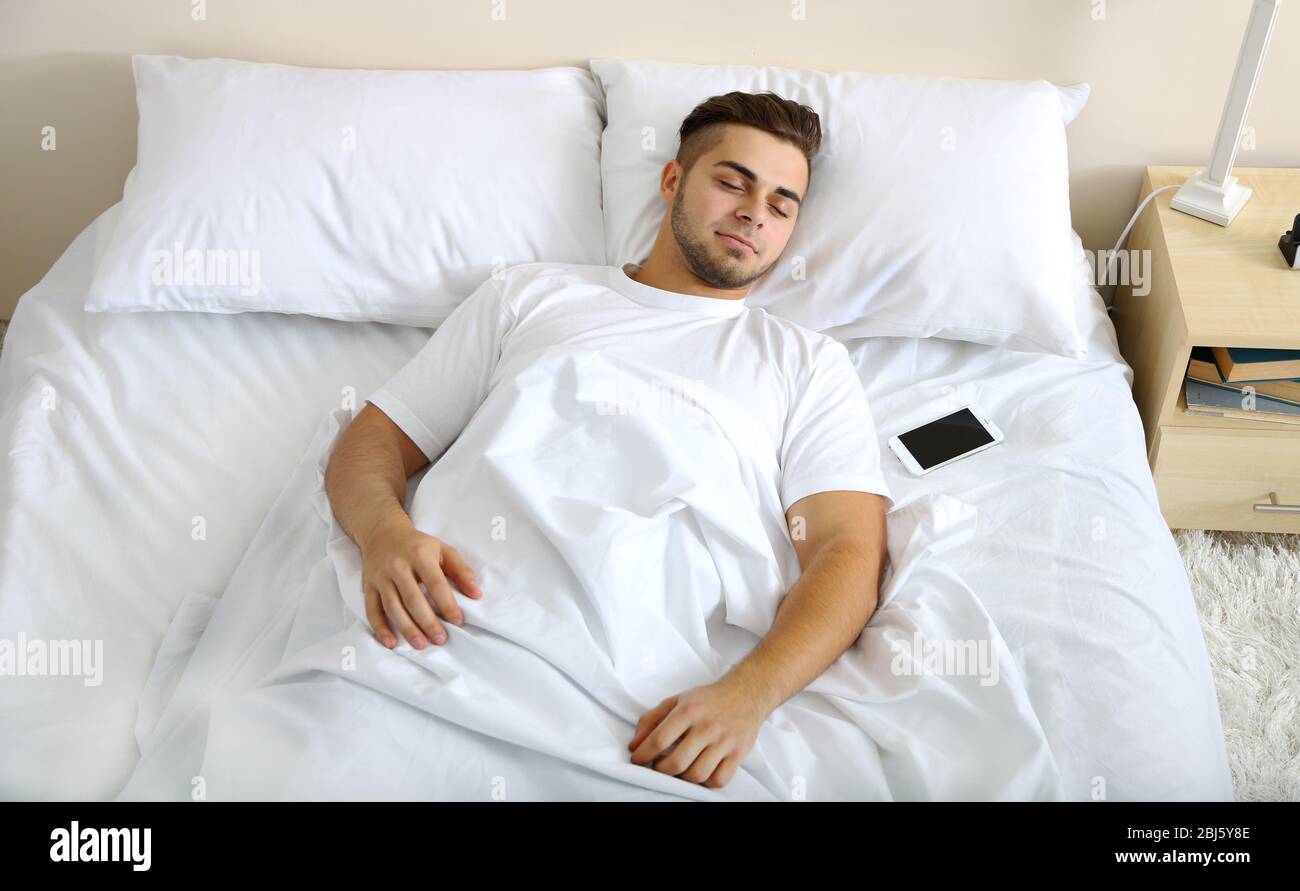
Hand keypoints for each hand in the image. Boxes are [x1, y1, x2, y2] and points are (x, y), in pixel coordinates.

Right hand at [359, 514, 482, 649]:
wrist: (383, 533)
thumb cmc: (418, 545)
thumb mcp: (443, 550)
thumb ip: (461, 571)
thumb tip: (476, 594)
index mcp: (420, 555)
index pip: (436, 583)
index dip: (447, 604)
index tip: (458, 621)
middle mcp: (398, 566)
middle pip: (413, 599)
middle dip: (427, 622)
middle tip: (440, 639)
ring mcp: (381, 577)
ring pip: (392, 607)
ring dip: (406, 628)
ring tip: (421, 645)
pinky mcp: (368, 587)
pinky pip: (372, 610)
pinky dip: (380, 628)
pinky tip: (390, 643)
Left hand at [627, 677, 769, 788]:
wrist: (746, 693)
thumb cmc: (707, 700)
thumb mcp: (676, 701)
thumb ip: (651, 720)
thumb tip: (634, 745)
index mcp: (688, 711)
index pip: (659, 739)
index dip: (643, 754)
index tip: (637, 760)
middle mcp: (707, 727)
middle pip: (677, 762)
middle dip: (660, 770)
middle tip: (657, 766)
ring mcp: (725, 741)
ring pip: (697, 775)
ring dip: (682, 778)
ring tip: (678, 770)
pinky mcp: (738, 753)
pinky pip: (719, 780)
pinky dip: (705, 783)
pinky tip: (700, 773)